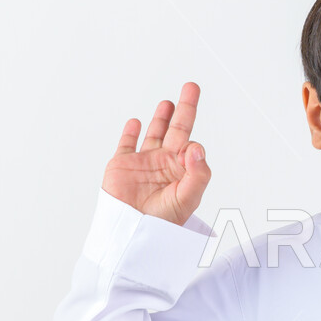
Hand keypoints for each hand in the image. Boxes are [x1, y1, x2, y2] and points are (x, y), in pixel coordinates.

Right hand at [102, 82, 210, 226]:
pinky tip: (136, 122)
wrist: (130, 233)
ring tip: (168, 103)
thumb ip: (198, 173)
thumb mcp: (187, 199)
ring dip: (161, 118)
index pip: (192, 147)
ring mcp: (143, 163)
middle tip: (191, 87)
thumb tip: (196, 147)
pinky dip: (130, 133)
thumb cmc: (162, 223)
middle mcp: (164, 164)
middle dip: (185, 108)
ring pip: (154, 134)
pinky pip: (126, 145)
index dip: (192, 146)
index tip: (187, 150)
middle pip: (177, 130)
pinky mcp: (122, 165)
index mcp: (182, 171)